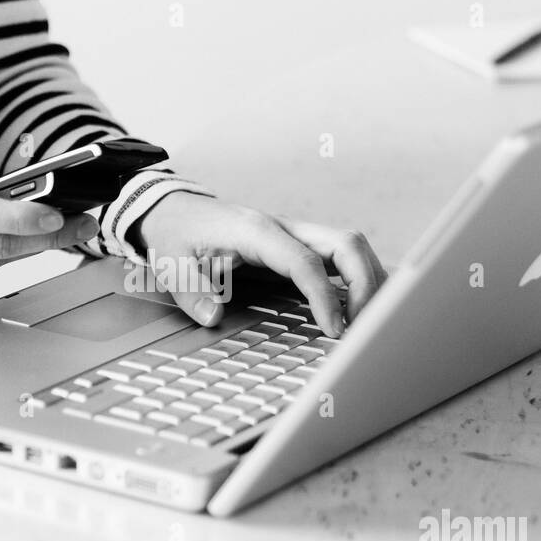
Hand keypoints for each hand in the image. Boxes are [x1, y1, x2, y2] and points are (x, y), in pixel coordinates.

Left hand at [135, 192, 386, 336]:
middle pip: (347, 245)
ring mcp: (295, 235)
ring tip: (366, 323)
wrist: (174, 210)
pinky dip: (357, 280)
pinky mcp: (298, 246)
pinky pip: (340, 258)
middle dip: (365, 285)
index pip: (305, 263)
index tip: (334, 330)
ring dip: (368, 281)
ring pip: (351, 249)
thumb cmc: (177, 234)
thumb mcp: (172, 263)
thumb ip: (192, 290)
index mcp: (257, 231)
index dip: (325, 298)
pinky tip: (358, 309)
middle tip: (362, 328)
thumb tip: (213, 316)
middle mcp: (284, 228)